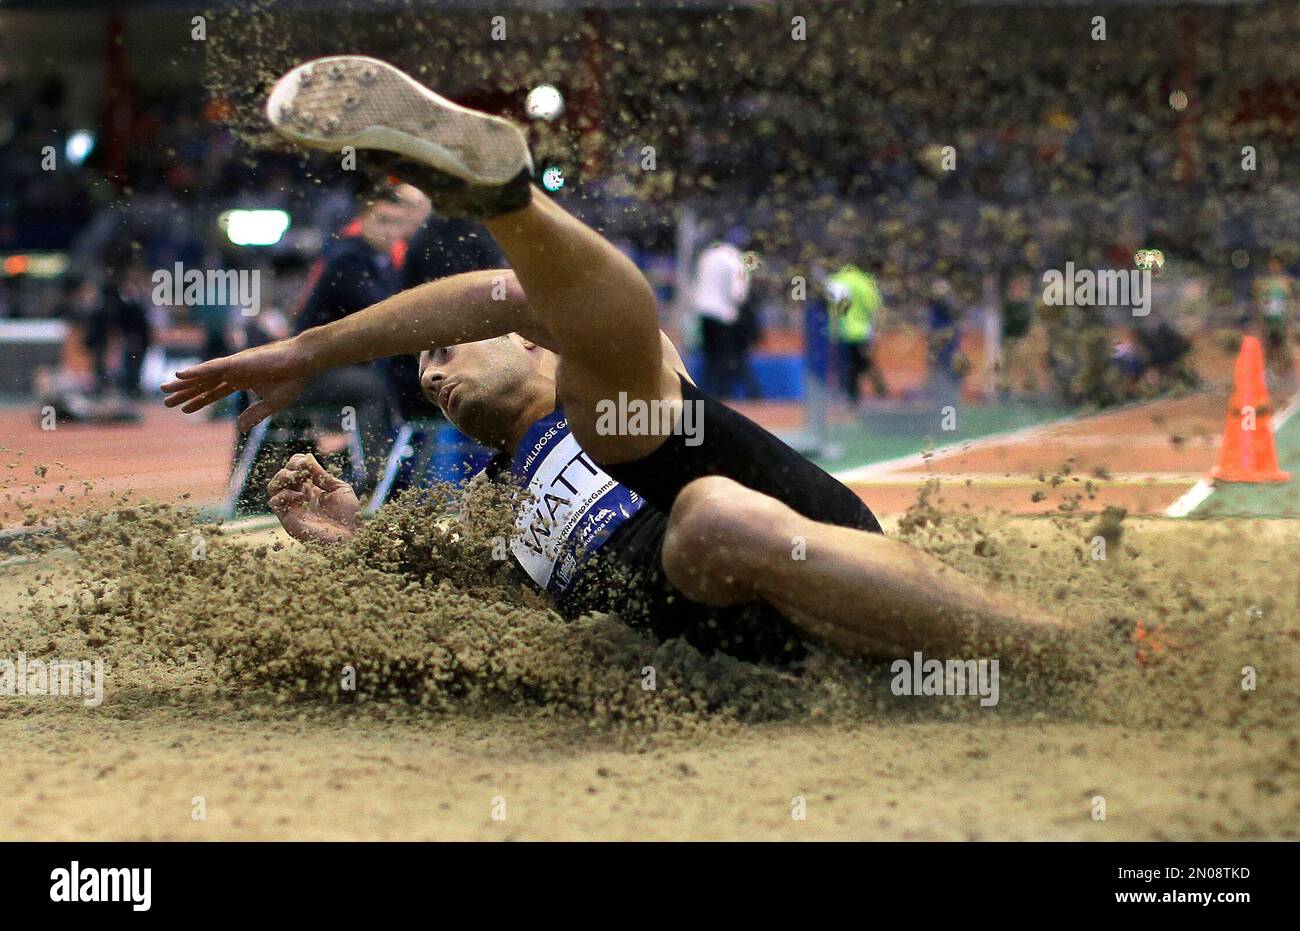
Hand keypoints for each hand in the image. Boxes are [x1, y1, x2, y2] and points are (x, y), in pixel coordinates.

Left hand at [162, 336, 317, 430]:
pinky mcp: (237, 362)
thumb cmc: (292, 380)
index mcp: (243, 380)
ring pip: (203, 376)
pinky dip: (195, 371)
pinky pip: (211, 367)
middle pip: (204, 384)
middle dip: (185, 393)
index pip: (216, 392)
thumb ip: (255, 414)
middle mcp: (235, 372)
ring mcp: (234, 366)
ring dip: (183, 383)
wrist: (304, 363)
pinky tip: (179, 375)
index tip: (185, 409)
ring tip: (164, 390)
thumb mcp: (272, 403)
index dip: (200, 401)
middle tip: (166, 401)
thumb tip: (239, 428)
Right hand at [267, 454, 361, 544]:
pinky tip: (300, 495)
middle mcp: (299, 497)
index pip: (294, 469)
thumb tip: (307, 458)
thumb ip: (322, 475)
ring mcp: (293, 508)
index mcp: (311, 488)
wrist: (351, 537)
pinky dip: (284, 494)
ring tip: (296, 477)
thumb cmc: (349, 516)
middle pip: (282, 475)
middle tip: (302, 469)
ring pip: (273, 487)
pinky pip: (275, 502)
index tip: (307, 462)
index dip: (297, 461)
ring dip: (282, 477)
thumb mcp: (338, 488)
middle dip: (290, 467)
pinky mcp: (289, 519)